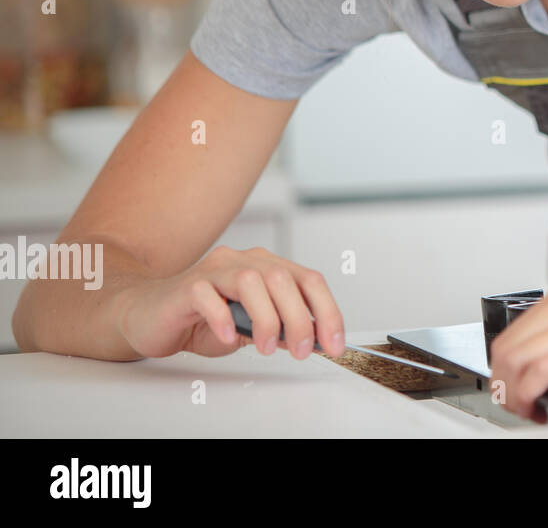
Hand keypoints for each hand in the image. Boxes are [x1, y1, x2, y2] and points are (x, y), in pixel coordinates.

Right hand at [115, 245, 346, 360]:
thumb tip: (311, 339)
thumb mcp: (249, 329)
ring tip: (266, 347)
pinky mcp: (187, 286)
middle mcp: (243, 261)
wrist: (148, 316)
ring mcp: (214, 270)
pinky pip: (208, 295)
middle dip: (300, 319)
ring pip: (252, 282)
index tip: (335, 343)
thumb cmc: (201, 321)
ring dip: (267, 318)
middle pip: (284, 279)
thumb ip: (279, 329)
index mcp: (266, 267)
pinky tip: (227, 337)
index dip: (327, 311)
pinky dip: (222, 317)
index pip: (308, 281)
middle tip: (302, 350)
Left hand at [486, 281, 547, 420]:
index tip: (515, 388)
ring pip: (514, 359)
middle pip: (506, 346)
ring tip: (530, 411)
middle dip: (502, 383)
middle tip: (518, 407)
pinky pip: (537, 372)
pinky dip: (527, 396)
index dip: (505, 367)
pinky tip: (542, 409)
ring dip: (511, 394)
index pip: (513, 331)